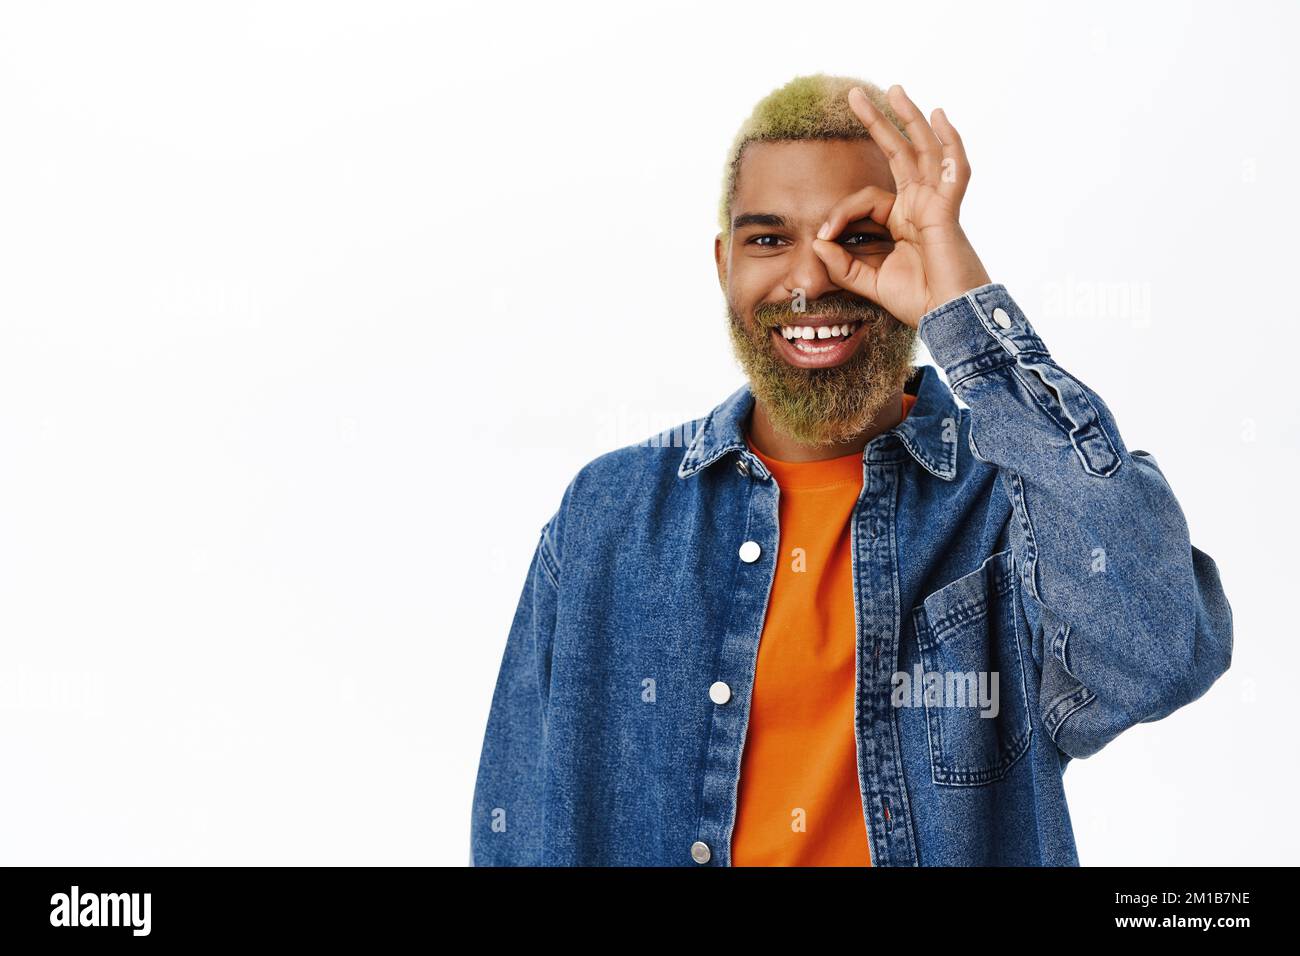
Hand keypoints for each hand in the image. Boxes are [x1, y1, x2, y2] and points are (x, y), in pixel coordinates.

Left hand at [811, 84, 990, 327]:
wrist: (946, 318)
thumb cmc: (918, 302)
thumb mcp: (869, 282)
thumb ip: (842, 265)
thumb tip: (816, 241)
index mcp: (901, 221)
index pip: (865, 199)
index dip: (839, 213)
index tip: (823, 235)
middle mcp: (919, 206)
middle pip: (898, 153)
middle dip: (878, 122)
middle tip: (854, 95)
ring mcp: (935, 204)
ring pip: (924, 150)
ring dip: (909, 118)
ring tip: (894, 90)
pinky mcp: (948, 211)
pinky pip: (954, 170)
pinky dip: (950, 143)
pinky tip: (940, 116)